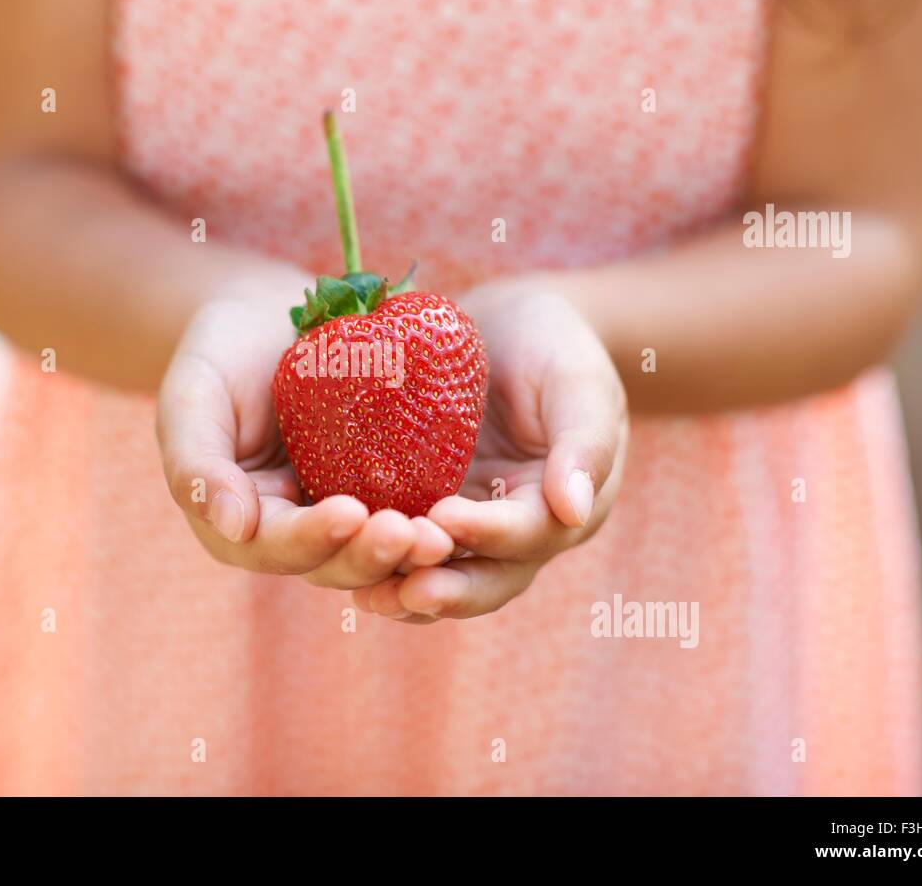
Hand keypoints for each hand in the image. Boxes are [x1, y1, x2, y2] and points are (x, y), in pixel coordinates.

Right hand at [157, 286, 453, 588]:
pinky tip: (465, 510)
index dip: (312, 538)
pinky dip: (436, 518)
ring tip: (446, 534)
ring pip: (380, 552)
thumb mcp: (192, 398)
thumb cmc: (220, 353)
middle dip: (373, 555)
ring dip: (412, 552)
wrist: (271, 315)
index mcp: (242, 524)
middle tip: (416, 535)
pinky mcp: (387, 486)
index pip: (275, 547)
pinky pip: (413, 510)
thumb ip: (196, 463)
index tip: (350, 512)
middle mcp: (296, 532)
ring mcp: (345, 512)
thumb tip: (235, 527)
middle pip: (336, 564)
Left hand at [352, 281, 627, 621]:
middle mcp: (514, 532)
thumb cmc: (553, 345)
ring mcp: (465, 526)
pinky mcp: (420, 509)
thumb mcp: (579, 382)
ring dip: (406, 592)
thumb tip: (574, 511)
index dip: (491, 532)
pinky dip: (375, 562)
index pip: (531, 533)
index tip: (447, 518)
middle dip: (450, 589)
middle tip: (409, 591)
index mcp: (562, 507)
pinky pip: (400, 548)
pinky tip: (337, 562)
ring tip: (369, 597)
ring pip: (441, 577)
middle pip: (487, 579)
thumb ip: (584, 443)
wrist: (505, 325)